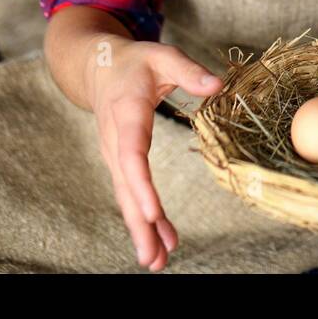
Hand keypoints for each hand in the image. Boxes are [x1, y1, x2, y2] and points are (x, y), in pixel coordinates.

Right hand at [84, 37, 221, 271]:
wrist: (100, 68)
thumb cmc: (137, 62)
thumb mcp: (163, 56)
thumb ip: (189, 71)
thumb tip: (218, 85)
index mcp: (126, 112)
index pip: (131, 153)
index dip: (141, 184)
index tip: (153, 212)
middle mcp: (115, 139)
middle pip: (126, 186)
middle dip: (140, 223)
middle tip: (153, 258)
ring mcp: (114, 154)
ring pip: (126, 196)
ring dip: (141, 229)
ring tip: (157, 262)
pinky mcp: (119, 162)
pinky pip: (131, 193)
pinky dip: (144, 218)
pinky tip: (161, 240)